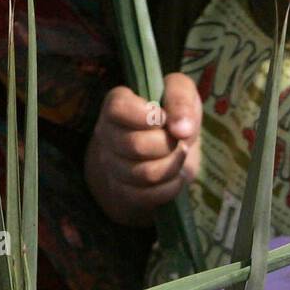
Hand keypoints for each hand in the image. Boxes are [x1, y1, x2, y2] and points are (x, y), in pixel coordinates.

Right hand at [84, 74, 201, 225]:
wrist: (165, 152)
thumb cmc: (172, 116)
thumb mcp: (180, 93)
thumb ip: (181, 99)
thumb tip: (182, 129)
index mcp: (116, 105)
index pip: (119, 109)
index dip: (148, 117)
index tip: (165, 119)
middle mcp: (107, 134)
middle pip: (136, 145)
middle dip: (167, 145)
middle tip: (177, 141)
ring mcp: (112, 166)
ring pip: (144, 174)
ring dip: (172, 167)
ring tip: (180, 158)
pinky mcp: (123, 192)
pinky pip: (149, 196)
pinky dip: (171, 187)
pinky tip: (177, 177)